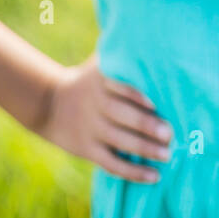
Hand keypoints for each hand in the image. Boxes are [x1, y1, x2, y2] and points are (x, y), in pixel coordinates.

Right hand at [33, 53, 172, 183]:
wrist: (48, 103)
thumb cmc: (89, 80)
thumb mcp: (100, 63)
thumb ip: (122, 55)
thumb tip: (157, 40)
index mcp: (100, 80)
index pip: (118, 86)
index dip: (135, 94)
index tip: (155, 102)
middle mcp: (95, 104)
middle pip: (121, 116)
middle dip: (146, 125)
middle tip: (170, 133)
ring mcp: (90, 129)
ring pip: (120, 141)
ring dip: (145, 150)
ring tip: (168, 154)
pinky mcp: (88, 150)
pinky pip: (112, 164)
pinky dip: (133, 172)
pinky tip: (154, 176)